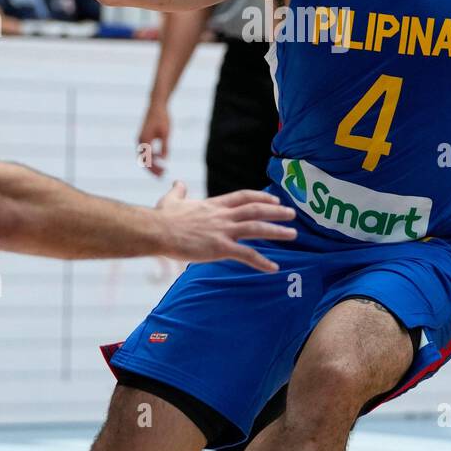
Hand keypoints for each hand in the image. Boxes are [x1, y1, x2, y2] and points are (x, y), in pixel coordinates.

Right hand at [137, 101, 170, 177]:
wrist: (157, 105)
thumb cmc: (163, 117)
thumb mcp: (166, 133)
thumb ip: (165, 146)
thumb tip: (164, 160)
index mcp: (145, 140)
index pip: (148, 159)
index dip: (155, 168)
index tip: (163, 173)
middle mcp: (140, 140)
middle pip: (143, 160)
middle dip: (152, 169)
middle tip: (161, 176)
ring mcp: (140, 139)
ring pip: (144, 156)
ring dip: (152, 164)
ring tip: (162, 170)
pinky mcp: (143, 137)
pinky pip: (145, 151)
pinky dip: (152, 157)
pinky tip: (161, 159)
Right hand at [154, 183, 295, 272]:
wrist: (157, 230)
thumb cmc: (162, 217)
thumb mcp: (172, 199)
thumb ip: (179, 191)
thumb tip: (177, 181)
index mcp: (214, 204)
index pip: (244, 196)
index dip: (261, 197)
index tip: (275, 199)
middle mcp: (223, 215)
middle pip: (256, 210)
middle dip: (276, 211)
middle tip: (292, 214)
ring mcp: (223, 231)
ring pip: (257, 229)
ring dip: (277, 231)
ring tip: (292, 234)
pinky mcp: (220, 248)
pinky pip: (246, 255)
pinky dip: (262, 262)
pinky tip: (274, 268)